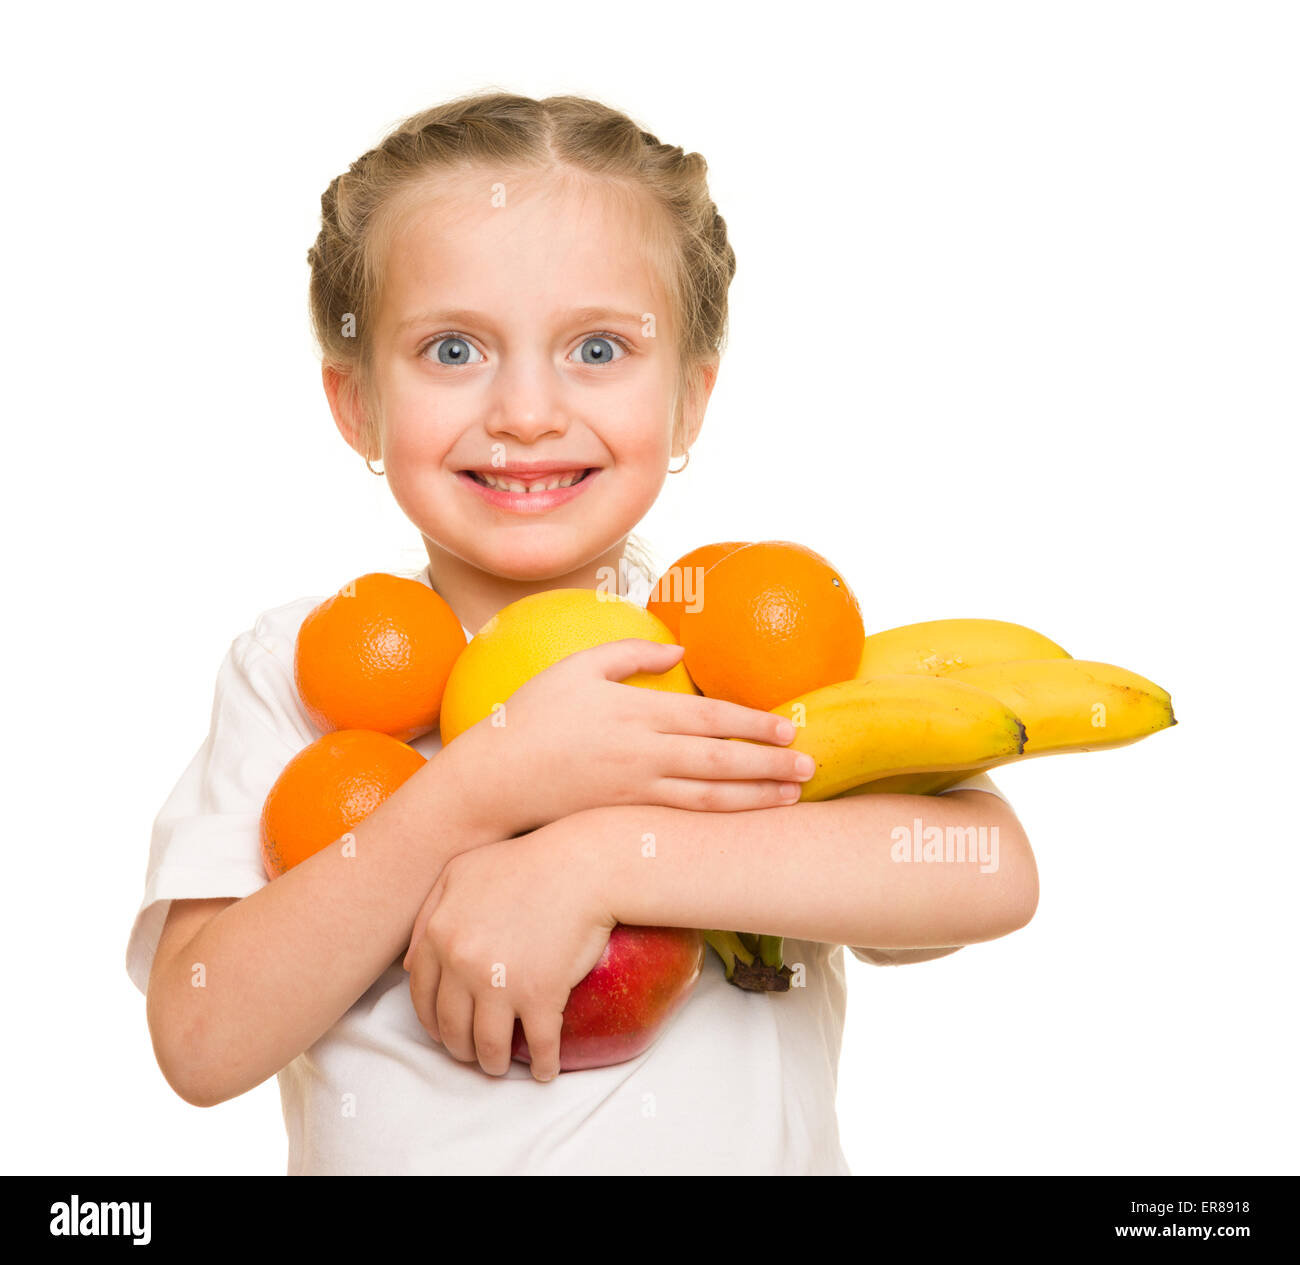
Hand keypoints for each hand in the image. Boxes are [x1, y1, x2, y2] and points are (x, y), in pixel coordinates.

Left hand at [402, 811, 615, 1082]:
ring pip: (487, 1045)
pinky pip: (539, 1046)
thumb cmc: (524, 863)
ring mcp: (501, 984)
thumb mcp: (461, 872)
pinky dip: (543, 1065)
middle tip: (473, 1052)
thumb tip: (410, 967)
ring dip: (493, 1063)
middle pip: (451, 1026)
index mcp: (440, 935)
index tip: (446, 1029)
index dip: (433, 1020)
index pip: (422, 996)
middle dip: (460, 1047)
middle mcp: (462, 964)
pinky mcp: (541, 998)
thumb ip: (428, 912)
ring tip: (501, 1064)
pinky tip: (546, 1070)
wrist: (582, 866)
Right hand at [453, 639, 813, 834]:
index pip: (708, 717)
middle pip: (719, 758)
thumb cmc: (531, 716)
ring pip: (709, 794)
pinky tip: (743, 814)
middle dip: (769, 763)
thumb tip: (677, 653)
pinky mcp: (625, 814)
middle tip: (812, 764)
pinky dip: (720, 815)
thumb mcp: (576, 668)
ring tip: (793, 795)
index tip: (789, 726)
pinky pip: (682, 816)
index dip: (753, 723)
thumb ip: (629, 655)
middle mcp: (641, 753)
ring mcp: (634, 789)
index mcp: (634, 712)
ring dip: (756, 795)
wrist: (492, 780)